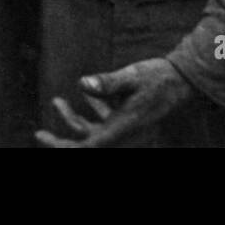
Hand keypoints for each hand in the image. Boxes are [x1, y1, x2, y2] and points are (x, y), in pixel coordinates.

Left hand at [36, 58, 195, 146]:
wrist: (184, 79)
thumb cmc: (159, 77)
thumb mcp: (132, 77)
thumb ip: (108, 83)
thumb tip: (83, 83)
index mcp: (123, 129)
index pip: (88, 147)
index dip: (65, 147)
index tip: (44, 138)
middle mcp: (124, 133)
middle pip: (88, 144)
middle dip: (63, 141)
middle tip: (40, 134)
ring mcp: (126, 127)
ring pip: (94, 132)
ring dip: (74, 120)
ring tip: (56, 101)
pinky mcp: (128, 118)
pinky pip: (105, 122)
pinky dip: (92, 111)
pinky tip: (85, 94)